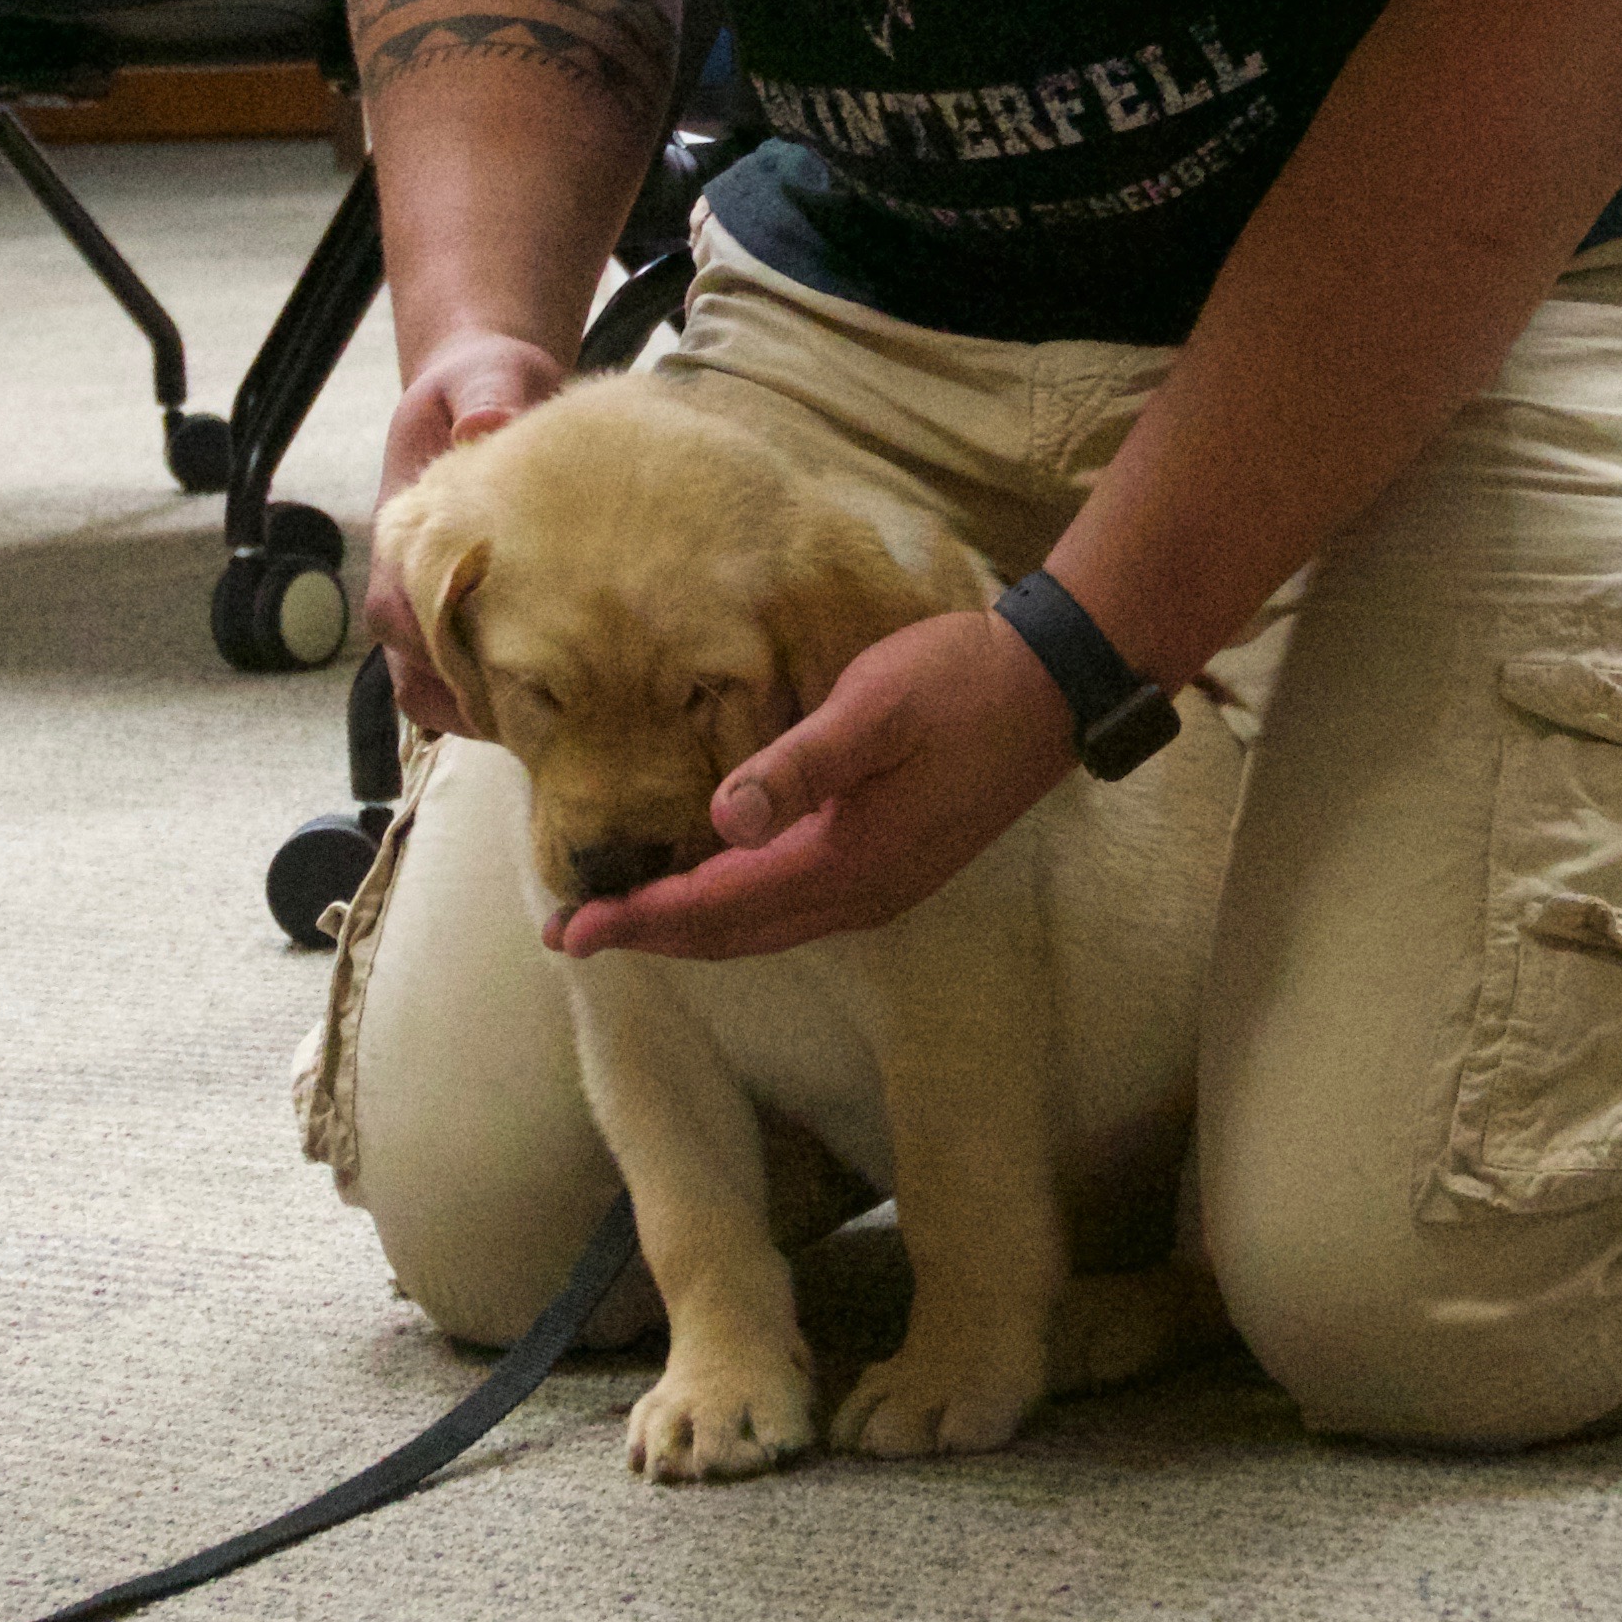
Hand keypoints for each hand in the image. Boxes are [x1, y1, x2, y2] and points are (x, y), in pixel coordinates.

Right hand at [369, 331, 575, 734]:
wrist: (486, 388)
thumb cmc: (484, 383)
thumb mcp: (485, 372)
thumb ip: (486, 391)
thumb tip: (488, 421)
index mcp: (403, 528)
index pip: (394, 607)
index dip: (434, 645)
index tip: (495, 662)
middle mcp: (408, 578)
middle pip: (412, 670)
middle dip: (468, 700)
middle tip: (547, 721)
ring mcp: (436, 605)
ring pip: (435, 690)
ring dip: (484, 715)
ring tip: (560, 728)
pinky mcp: (473, 617)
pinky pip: (471, 683)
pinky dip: (506, 707)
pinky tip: (569, 709)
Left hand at [554, 607, 1077, 961]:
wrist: (1053, 689)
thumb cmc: (960, 685)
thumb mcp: (873, 710)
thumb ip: (798, 766)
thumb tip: (721, 818)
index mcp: (845, 863)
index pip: (718, 907)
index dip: (641, 919)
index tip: (569, 928)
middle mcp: (858, 894)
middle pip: (733, 935)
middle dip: (651, 936)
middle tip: (569, 935)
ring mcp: (880, 887)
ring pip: (762, 928)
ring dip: (691, 928)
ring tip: (625, 922)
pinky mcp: (892, 867)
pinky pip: (791, 909)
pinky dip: (735, 911)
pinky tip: (711, 889)